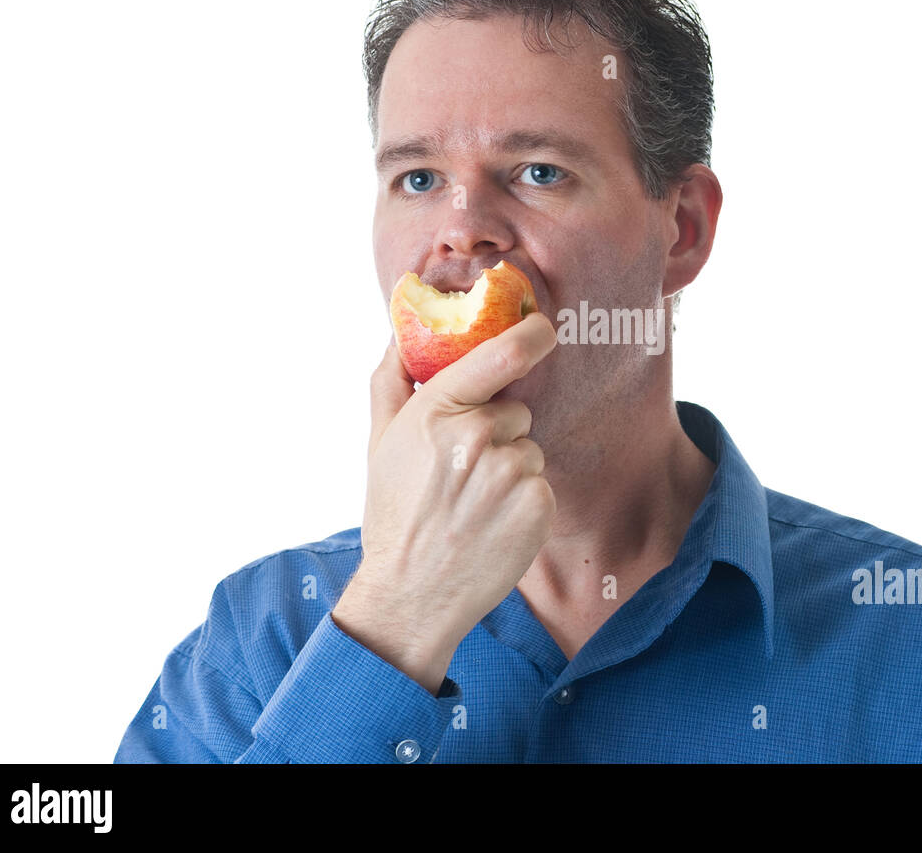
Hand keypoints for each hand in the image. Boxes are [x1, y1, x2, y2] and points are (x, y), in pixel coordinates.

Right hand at [332, 312, 557, 692]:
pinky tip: (494, 524)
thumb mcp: (379, 444)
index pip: (500, 355)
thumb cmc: (395, 517)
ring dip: (511, 470)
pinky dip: (525, 501)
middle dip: (497, 433)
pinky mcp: (537, 505)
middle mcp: (477, 435)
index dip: (530, 334)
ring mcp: (510, 472)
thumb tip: (398, 337)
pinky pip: (541, 484)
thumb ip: (391, 383)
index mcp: (437, 411)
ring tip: (475, 504)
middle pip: (516, 410)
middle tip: (462, 472)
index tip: (543, 327)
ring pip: (529, 449)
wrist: (411, 595)